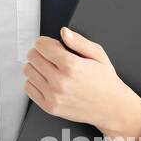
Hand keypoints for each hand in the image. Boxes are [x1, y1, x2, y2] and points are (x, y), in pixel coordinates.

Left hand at [22, 27, 140, 140]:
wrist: (112, 108)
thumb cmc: (106, 81)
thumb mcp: (98, 55)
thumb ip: (79, 41)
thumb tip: (64, 32)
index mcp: (71, 65)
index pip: (40, 45)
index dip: (45, 42)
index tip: (51, 45)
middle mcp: (60, 81)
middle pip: (32, 56)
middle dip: (39, 52)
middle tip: (50, 56)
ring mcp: (53, 95)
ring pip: (28, 71)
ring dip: (35, 66)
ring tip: (49, 68)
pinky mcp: (49, 107)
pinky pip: (28, 88)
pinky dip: (33, 82)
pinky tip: (46, 81)